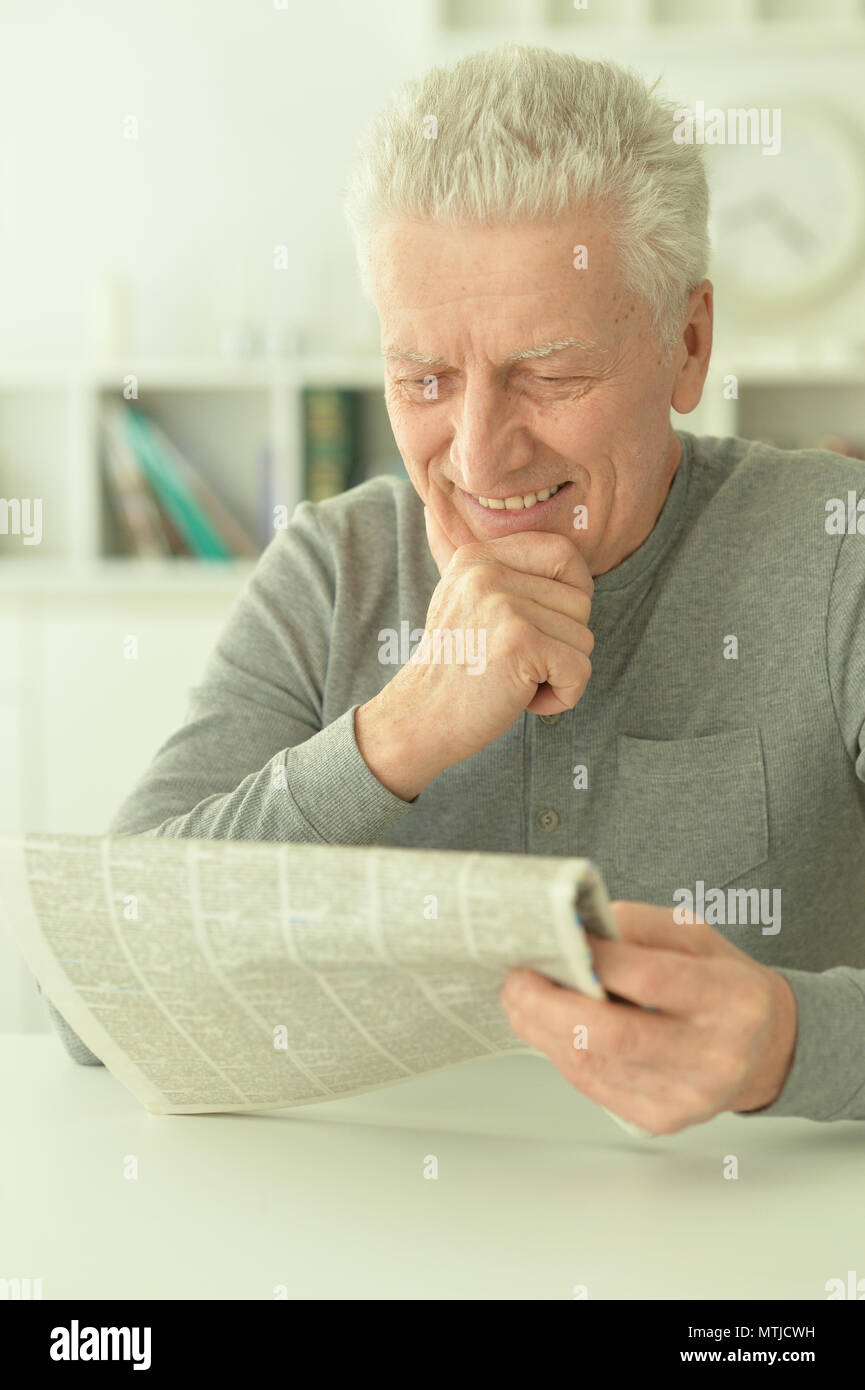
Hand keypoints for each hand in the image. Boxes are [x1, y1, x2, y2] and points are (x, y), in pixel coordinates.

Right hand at [355, 508, 593, 798]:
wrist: (418, 719)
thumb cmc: (456, 670)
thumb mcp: (469, 603)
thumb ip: (511, 578)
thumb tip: (577, 574)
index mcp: (478, 556)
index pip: (562, 552)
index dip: (574, 592)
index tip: (550, 627)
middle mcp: (488, 572)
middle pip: (580, 601)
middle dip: (564, 643)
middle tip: (520, 664)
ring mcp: (503, 606)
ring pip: (583, 638)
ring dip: (560, 673)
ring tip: (515, 681)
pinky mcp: (520, 643)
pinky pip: (579, 670)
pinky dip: (562, 696)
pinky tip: (524, 701)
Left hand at [500, 901, 797, 1134]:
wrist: (765, 1047)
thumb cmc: (723, 983)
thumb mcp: (697, 937)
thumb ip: (641, 927)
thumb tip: (580, 929)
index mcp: (731, 998)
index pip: (651, 979)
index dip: (596, 960)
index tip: (557, 939)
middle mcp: (715, 1053)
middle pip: (616, 1035)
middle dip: (551, 1005)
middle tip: (517, 979)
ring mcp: (690, 1094)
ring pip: (597, 1065)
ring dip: (545, 1030)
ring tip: (519, 1000)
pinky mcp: (664, 1118)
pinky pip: (597, 1087)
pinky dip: (563, 1054)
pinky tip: (547, 1029)